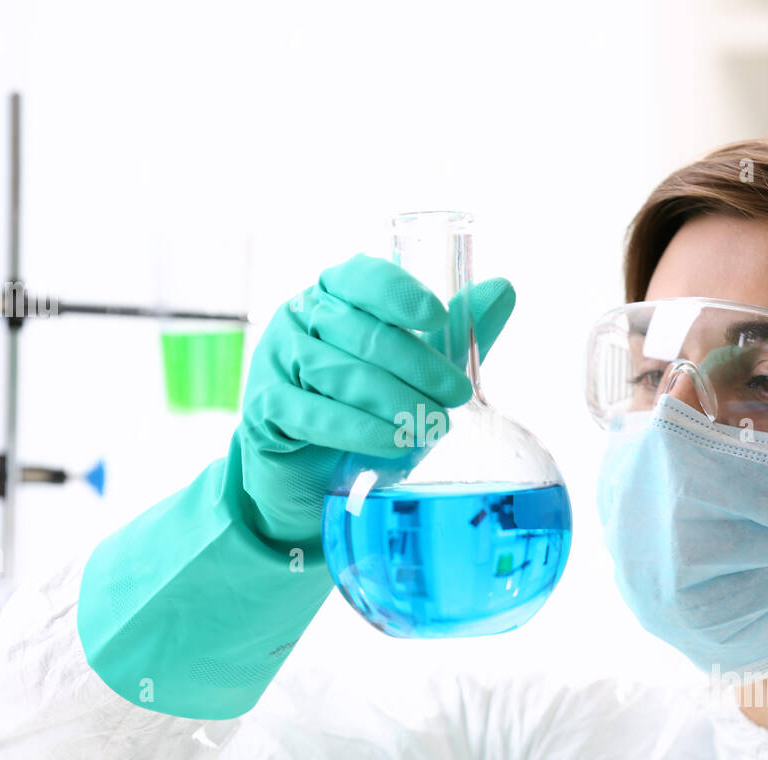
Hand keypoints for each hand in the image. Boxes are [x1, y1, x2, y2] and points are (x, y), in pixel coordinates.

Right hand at [236, 253, 515, 543]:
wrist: (305, 474)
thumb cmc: (362, 410)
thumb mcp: (411, 371)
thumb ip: (452, 333)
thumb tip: (503, 289)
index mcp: (334, 294)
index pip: (362, 277)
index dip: (399, 293)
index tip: (437, 317)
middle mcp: (299, 318)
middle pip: (360, 331)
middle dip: (417, 364)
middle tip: (457, 395)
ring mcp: (275, 361)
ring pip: (340, 373)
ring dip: (394, 400)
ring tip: (434, 426)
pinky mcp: (264, 408)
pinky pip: (313, 414)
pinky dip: (359, 429)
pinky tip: (394, 443)